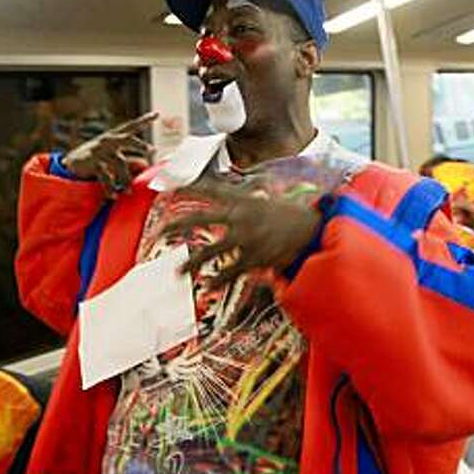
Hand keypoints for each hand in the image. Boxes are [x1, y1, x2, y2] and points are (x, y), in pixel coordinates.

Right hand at [61, 112, 157, 196]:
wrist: (73, 164)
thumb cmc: (98, 159)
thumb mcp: (113, 156)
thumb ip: (129, 159)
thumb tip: (145, 166)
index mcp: (115, 136)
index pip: (132, 126)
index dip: (144, 120)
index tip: (157, 114)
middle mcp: (108, 140)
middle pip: (128, 139)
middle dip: (140, 145)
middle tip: (153, 151)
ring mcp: (100, 149)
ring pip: (120, 163)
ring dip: (126, 179)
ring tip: (128, 192)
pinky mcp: (92, 161)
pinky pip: (106, 175)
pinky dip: (110, 187)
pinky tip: (113, 196)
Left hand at [160, 181, 321, 289]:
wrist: (312, 229)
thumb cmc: (288, 215)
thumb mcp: (265, 199)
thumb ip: (244, 199)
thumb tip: (228, 197)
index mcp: (243, 200)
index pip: (210, 190)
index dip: (188, 187)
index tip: (169, 187)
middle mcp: (241, 216)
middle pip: (201, 218)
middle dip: (178, 225)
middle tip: (161, 231)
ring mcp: (246, 238)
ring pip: (211, 251)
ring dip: (192, 263)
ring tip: (177, 272)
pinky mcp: (255, 258)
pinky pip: (230, 272)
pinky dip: (218, 281)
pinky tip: (207, 287)